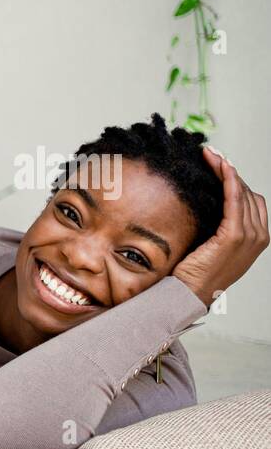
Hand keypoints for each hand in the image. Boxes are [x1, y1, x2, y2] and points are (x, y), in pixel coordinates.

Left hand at [172, 148, 268, 304]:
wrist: (188, 293)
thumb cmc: (195, 272)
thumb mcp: (213, 245)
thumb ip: (219, 226)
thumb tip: (207, 202)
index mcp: (257, 238)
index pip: (251, 199)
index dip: (236, 181)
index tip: (218, 164)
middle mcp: (259, 236)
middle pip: (248, 193)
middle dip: (230, 172)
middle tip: (212, 155)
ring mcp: (251, 236)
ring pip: (242, 193)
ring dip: (227, 171)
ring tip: (211, 155)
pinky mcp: (235, 236)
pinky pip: (234, 200)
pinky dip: (229, 180)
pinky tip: (220, 167)